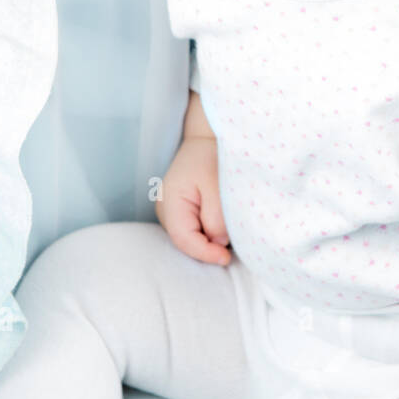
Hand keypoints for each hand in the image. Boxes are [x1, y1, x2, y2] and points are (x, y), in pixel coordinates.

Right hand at [155, 136, 231, 265]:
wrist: (206, 140)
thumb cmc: (211, 157)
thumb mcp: (217, 185)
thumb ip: (217, 217)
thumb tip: (219, 242)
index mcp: (170, 201)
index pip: (184, 239)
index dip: (204, 253)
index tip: (226, 258)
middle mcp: (165, 211)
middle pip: (185, 242)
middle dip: (208, 249)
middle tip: (232, 251)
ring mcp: (171, 212)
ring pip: (190, 239)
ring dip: (209, 242)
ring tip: (230, 238)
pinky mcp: (181, 212)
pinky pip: (193, 231)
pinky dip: (208, 234)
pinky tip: (223, 229)